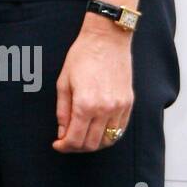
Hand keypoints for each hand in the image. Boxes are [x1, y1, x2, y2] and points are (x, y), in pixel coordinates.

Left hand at [52, 15, 132, 153]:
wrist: (107, 39)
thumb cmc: (82, 56)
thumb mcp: (63, 82)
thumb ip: (62, 111)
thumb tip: (62, 132)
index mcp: (85, 104)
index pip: (75, 139)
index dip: (64, 146)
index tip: (57, 144)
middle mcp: (105, 109)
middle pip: (92, 144)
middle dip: (76, 147)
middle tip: (67, 142)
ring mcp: (120, 108)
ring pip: (108, 140)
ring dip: (93, 144)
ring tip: (81, 137)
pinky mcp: (129, 104)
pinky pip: (120, 130)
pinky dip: (108, 135)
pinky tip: (97, 131)